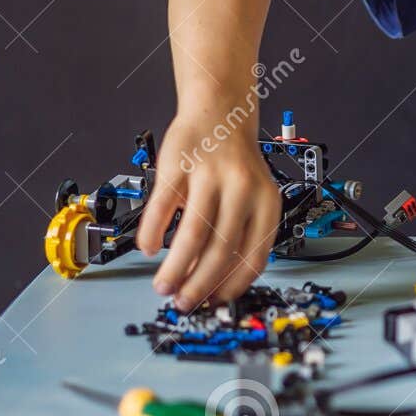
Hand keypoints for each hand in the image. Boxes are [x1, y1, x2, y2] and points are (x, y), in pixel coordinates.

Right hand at [135, 112, 282, 309]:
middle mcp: (243, 189)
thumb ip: (235, 234)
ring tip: (163, 285)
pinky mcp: (178, 164)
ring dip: (175, 268)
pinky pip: (162, 206)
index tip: (214, 304)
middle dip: (199, 285)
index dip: (231, 286)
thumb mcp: (251, 197)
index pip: (254, 257)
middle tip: (183, 302)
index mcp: (268, 202)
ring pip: (193, 234)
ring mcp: (210, 175)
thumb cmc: (235, 163)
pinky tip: (147, 249)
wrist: (220, 111)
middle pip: (221, 250)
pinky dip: (152, 233)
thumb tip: (210, 282)